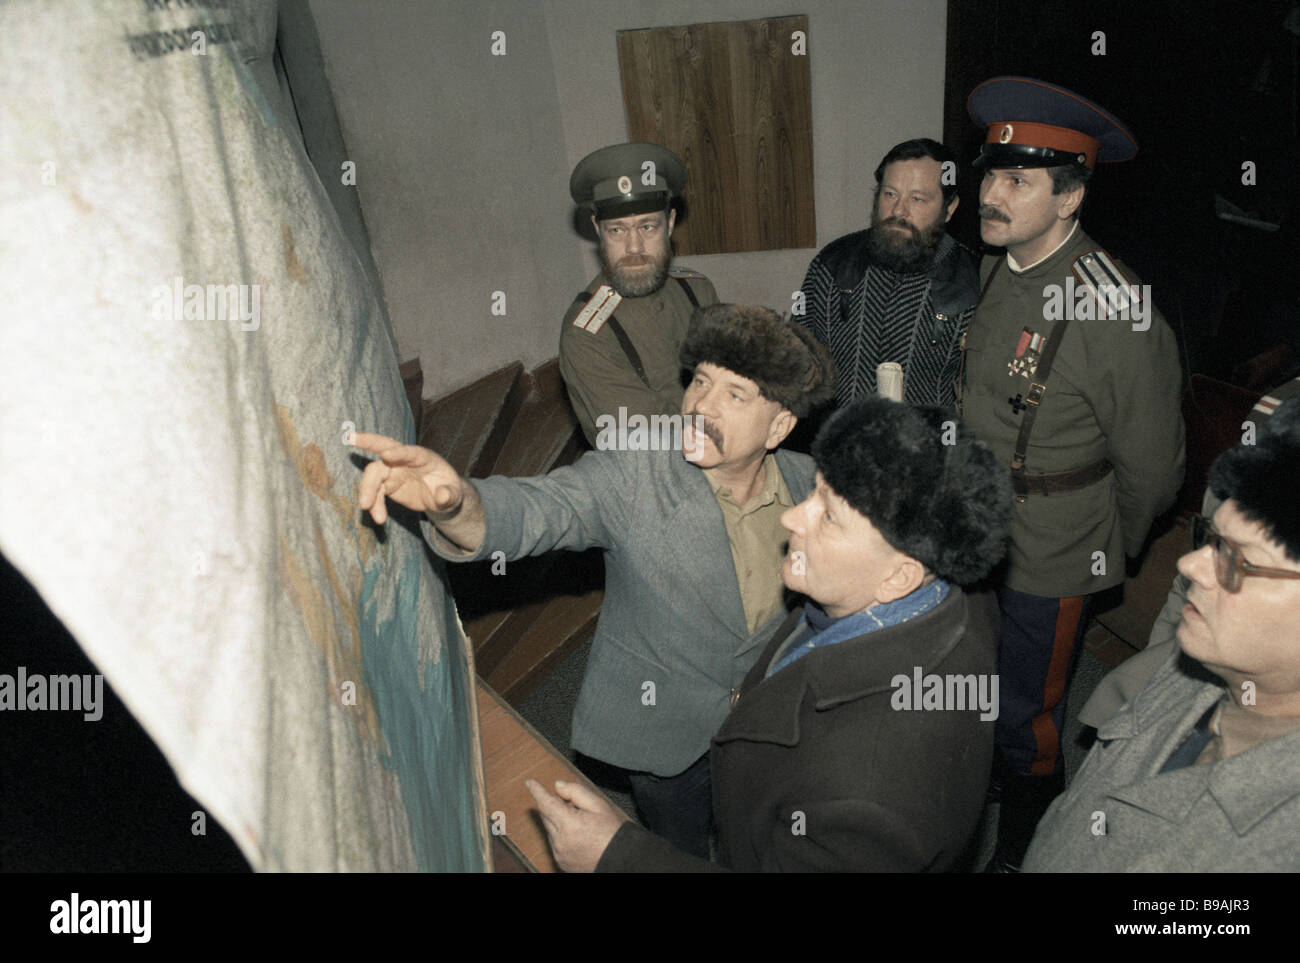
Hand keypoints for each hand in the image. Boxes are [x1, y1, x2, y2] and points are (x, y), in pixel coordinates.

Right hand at [351, 431, 465, 524]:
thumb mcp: (455, 495)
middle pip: (384, 448)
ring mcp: (394, 470)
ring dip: (367, 489)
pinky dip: (374, 504)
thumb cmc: (449, 490)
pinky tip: (378, 517)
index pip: (410, 452)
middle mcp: (405, 460)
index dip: (399, 452)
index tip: (386, 455)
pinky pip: (375, 492)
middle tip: (351, 438)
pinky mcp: (386, 484)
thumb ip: (449, 495)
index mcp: (424, 457)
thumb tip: (443, 496)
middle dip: (368, 441)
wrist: (440, 498)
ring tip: (366, 507)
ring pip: (374, 474)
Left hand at [526, 778, 627, 872]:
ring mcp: (559, 854)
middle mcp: (560, 841)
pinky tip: (578, 836)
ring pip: (550, 829)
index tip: (530, 782)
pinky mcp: (561, 862)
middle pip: (547, 816)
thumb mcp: (598, 805)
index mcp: (569, 825)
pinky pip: (555, 843)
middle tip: (572, 803)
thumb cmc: (612, 832)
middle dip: (554, 806)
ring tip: (581, 823)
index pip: (546, 803)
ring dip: (558, 821)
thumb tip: (558, 786)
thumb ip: (576, 792)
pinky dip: (561, 835)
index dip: (537, 791)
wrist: (621, 859)